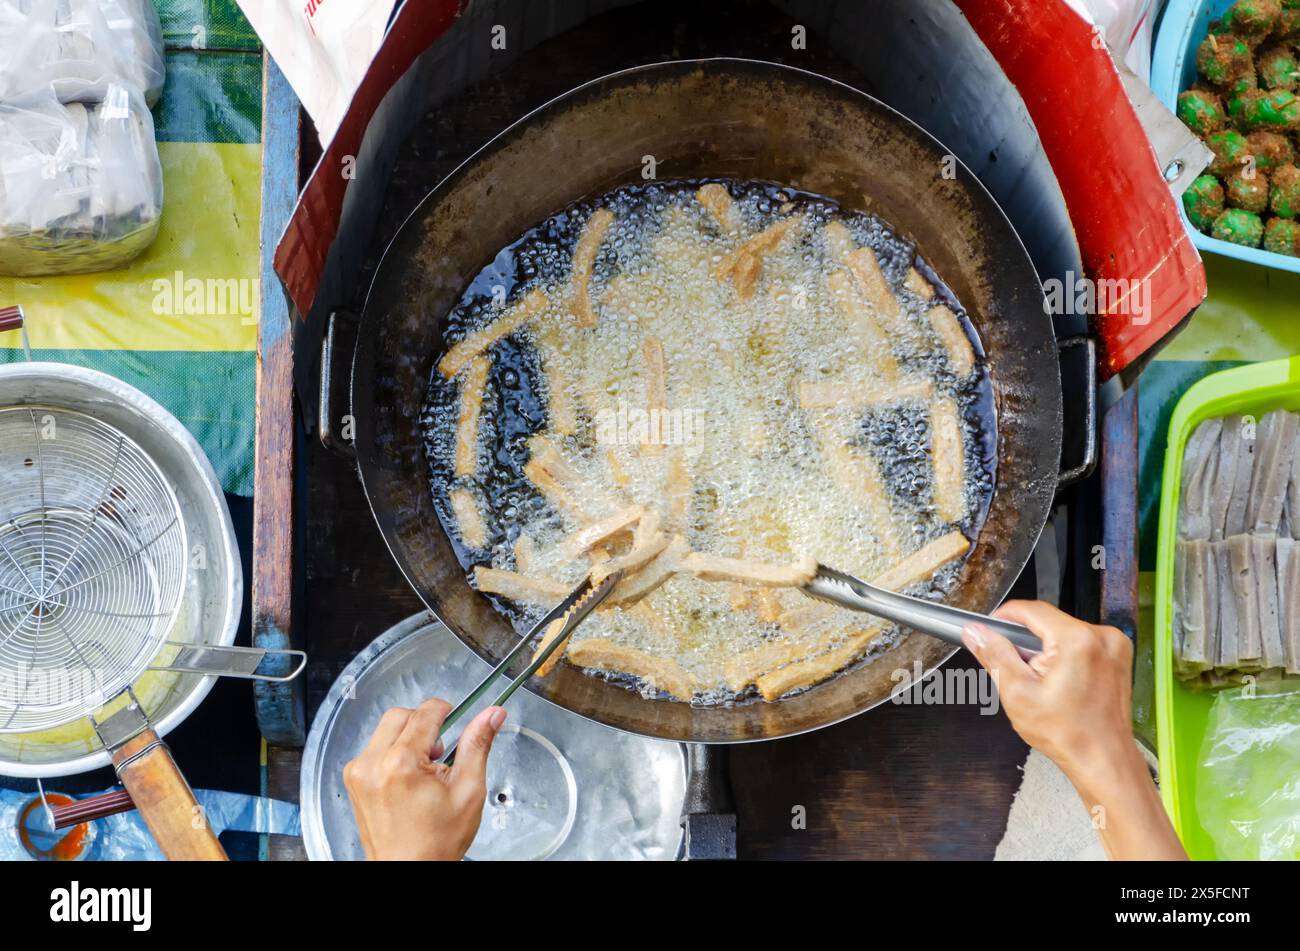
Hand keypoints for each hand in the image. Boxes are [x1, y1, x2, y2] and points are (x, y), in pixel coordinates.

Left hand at [344, 698, 505, 860]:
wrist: (410, 870)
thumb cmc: (436, 841)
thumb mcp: (468, 790)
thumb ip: (477, 744)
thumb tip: (491, 715)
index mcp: (402, 764)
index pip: (426, 712)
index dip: (446, 712)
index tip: (455, 720)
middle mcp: (373, 764)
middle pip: (401, 715)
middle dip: (424, 725)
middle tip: (439, 754)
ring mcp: (359, 771)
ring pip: (386, 729)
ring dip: (407, 738)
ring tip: (423, 770)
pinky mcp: (353, 779)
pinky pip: (374, 747)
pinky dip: (392, 753)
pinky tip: (406, 778)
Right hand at [962, 600, 1185, 860]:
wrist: (1104, 760)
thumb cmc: (1067, 734)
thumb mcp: (1017, 693)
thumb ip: (994, 654)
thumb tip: (974, 631)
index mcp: (1077, 640)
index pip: (1032, 609)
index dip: (1005, 617)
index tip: (990, 629)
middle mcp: (1101, 636)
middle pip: (1049, 622)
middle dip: (1027, 641)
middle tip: (1016, 669)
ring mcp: (1114, 646)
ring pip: (1064, 632)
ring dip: (1046, 649)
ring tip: (1041, 682)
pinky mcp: (1118, 657)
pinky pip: (1081, 643)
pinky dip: (1065, 656)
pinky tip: (1061, 683)